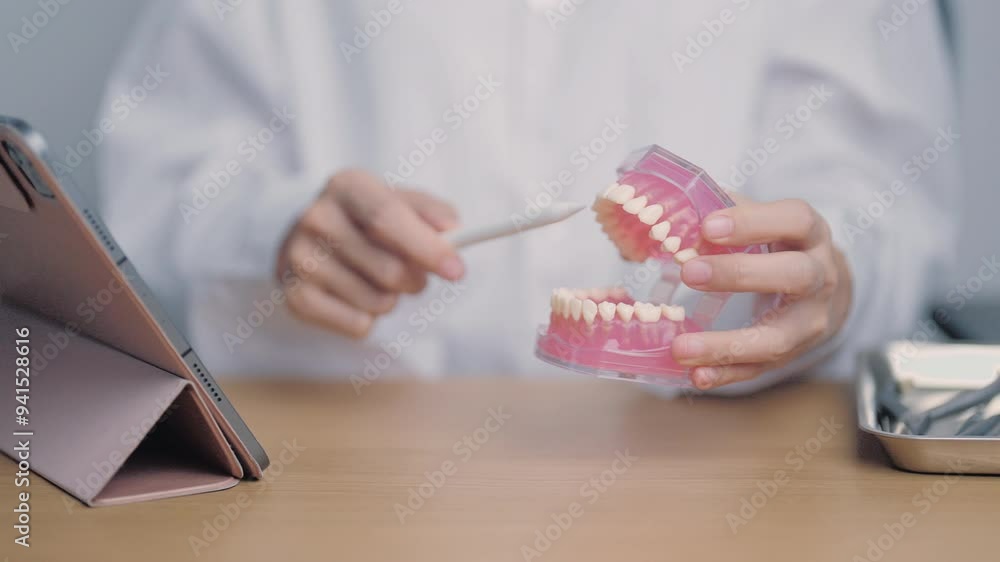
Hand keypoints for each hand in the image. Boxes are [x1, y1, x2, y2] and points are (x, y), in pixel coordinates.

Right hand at [276, 169, 463, 337]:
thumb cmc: (367, 221)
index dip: (426, 247)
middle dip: (416, 281)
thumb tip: (453, 229)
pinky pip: (358, 325)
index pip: (387, 218)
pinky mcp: (295, 297)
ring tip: (377, 282)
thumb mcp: (398, 202)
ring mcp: (300, 259)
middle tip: (416, 277)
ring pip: (377, 303)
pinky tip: (354, 296)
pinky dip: (369, 318)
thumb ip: (431, 212)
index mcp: (346, 186)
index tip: (457, 271)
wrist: (310, 239)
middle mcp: (316, 218)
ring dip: (392, 300)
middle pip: (388, 269)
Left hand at [672, 198, 852, 389]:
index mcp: (810, 233)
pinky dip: (727, 374)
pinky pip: (760, 369)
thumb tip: (665, 213)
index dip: (752, 222)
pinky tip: (696, 375)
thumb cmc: (778, 245)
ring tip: (681, 347)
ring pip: (777, 337)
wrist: (824, 288)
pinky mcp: (792, 353)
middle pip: (794, 274)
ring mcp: (809, 320)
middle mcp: (820, 276)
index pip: (794, 220)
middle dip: (741, 274)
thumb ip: (722, 213)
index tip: (707, 226)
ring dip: (727, 345)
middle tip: (689, 272)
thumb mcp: (763, 221)